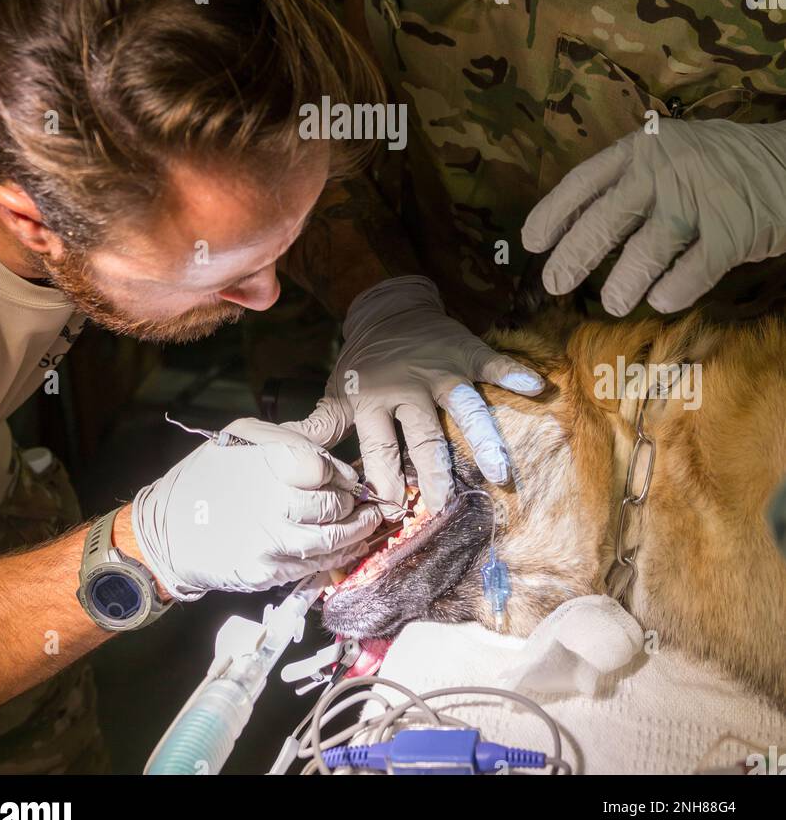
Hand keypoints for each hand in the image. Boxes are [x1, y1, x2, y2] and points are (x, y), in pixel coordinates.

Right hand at [131, 421, 381, 597]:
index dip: (341, 473)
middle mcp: (271, 501)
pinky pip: (316, 565)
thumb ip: (290, 436)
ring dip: (359, 532)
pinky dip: (339, 556)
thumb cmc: (207, 476)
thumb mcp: (241, 437)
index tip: (347, 477)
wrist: (167, 530)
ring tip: (370, 523)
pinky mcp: (268, 571)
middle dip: (354, 503)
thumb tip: (333, 446)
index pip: (323, 468)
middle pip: (334, 505)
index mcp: (265, 462)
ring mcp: (270, 540)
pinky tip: (348, 546)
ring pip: (333, 539)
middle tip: (365, 501)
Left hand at [283, 276, 543, 513]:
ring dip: (481, 437)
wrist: (387, 308)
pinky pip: (493, 363)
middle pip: (421, 436)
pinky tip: (536, 387)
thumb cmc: (362, 363)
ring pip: (462, 408)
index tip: (391, 511)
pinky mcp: (465, 352)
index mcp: (372, 400)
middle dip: (432, 471)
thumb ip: (322, 426)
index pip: (377, 447)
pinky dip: (513, 373)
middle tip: (443, 504)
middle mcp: (407, 388)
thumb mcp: (338, 391)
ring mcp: (440, 370)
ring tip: (499, 470)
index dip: (383, 480)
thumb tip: (283, 455)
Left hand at [522, 119, 785, 316]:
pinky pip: (690, 274)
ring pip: (643, 254)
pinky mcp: (732, 232)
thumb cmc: (721, 164)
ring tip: (614, 302)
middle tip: (555, 285)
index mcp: (641, 148)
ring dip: (622, 285)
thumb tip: (576, 228)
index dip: (553, 214)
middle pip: (603, 222)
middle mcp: (662, 171)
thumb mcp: (669, 155)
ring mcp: (697, 200)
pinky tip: (663, 300)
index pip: (583, 182)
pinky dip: (672, 292)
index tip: (531, 243)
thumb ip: (629, 183)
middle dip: (573, 257)